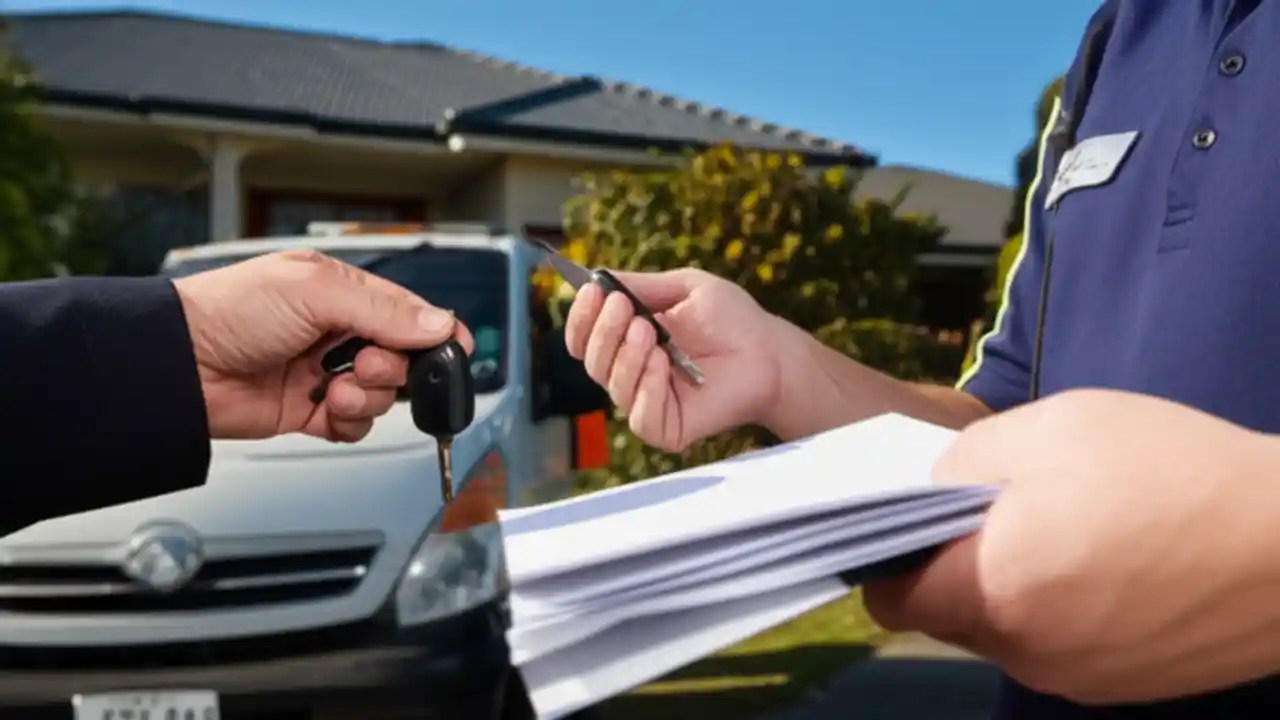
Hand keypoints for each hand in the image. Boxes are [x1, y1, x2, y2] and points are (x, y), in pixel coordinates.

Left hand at [173, 250, 472, 441]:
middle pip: (402, 359)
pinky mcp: (310, 411)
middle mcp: (338, 333)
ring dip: (368, 397)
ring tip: (335, 389)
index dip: (435, 333)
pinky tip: (327, 410)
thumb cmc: (230, 311)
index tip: (455, 350)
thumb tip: (439, 323)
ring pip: (382, 395)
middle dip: (392, 368)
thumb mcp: (314, 292)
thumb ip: (383, 310)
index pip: (408, 313)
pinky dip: (350, 422)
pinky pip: (355, 424)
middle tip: (363, 364)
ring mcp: (325, 373)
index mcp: (343, 294)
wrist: (178, 365)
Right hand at [563, 268, 783, 451]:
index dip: (582, 316)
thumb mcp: (684, 289)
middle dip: (603, 331)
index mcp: (629, 341)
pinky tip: (661, 364)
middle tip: (626, 309)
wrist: (770, 352)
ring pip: (613, 386)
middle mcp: (632, 373)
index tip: (593, 290)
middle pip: (592, 361)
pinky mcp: (667, 428)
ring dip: (626, 355)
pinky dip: (646, 389)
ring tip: (651, 331)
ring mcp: (648, 402)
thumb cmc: (732, 319)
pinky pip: (640, 418)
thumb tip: (596, 280)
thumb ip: (641, 286)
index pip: (585, 338)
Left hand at [862, 388, 1279, 702]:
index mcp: (995, 591)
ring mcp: (1079, 677)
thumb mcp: (1045, 430)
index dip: (888, 559)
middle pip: (948, 617)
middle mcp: (1028, 652)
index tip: (910, 523)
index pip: (891, 600)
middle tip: (997, 508)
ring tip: (1064, 527)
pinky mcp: (1126, 686)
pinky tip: (1106, 561)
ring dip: (1011, 587)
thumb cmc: (1168, 470)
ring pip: (1006, 632)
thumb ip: (960, 465)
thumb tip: (929, 492)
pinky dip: (1061, 609)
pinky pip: (1059, 646)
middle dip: (953, 566)